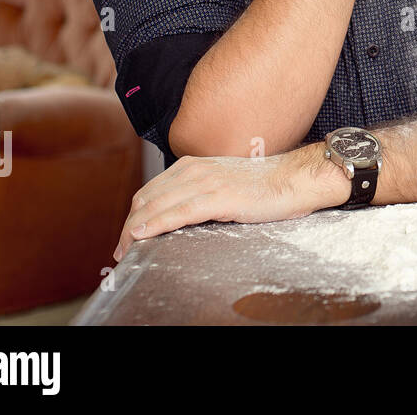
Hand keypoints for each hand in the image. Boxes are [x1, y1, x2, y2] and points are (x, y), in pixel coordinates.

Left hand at [111, 145, 347, 261]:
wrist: (296, 178)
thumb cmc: (266, 185)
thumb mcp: (226, 183)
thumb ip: (202, 192)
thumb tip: (184, 214)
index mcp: (195, 166)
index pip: (151, 190)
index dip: (134, 214)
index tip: (128, 235)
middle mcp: (196, 170)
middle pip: (147, 198)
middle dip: (128, 225)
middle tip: (121, 249)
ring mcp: (207, 182)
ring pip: (157, 205)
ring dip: (135, 229)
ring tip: (126, 250)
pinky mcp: (219, 197)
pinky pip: (179, 212)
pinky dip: (156, 224)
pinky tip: (143, 235)